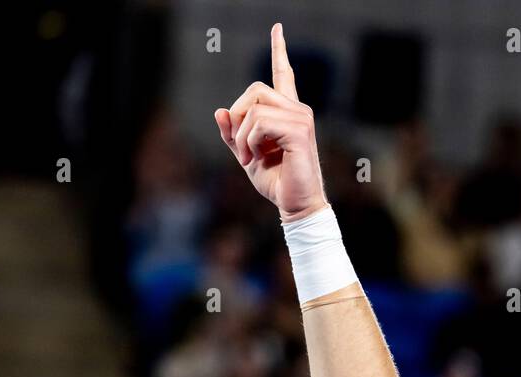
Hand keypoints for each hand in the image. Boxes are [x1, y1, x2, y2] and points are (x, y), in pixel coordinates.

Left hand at [214, 23, 326, 221]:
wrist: (296, 205)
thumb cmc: (276, 181)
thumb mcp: (246, 155)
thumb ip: (233, 134)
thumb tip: (219, 111)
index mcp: (287, 113)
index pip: (283, 74)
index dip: (279, 49)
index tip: (277, 26)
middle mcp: (298, 110)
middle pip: (254, 90)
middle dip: (238, 118)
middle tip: (240, 149)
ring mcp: (301, 119)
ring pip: (254, 109)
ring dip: (241, 136)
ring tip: (248, 158)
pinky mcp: (299, 132)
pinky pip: (260, 123)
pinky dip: (250, 142)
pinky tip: (256, 157)